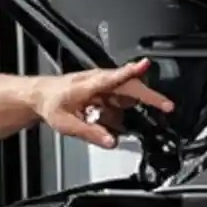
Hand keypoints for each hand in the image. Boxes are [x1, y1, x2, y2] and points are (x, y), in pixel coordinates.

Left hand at [32, 58, 173, 148]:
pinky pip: (119, 100)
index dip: (131, 70)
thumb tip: (111, 142)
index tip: (145, 64)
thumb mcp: (67, 124)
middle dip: (149, 96)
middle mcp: (99, 80)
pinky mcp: (104, 89)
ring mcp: (103, 83)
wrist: (40, 96)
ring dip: (122, 110)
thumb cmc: (51, 103)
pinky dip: (116, 112)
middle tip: (167, 106)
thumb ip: (91, 133)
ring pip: (125, 95)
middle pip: (130, 85)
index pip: (114, 77)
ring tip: (96, 117)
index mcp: (89, 84)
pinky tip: (98, 117)